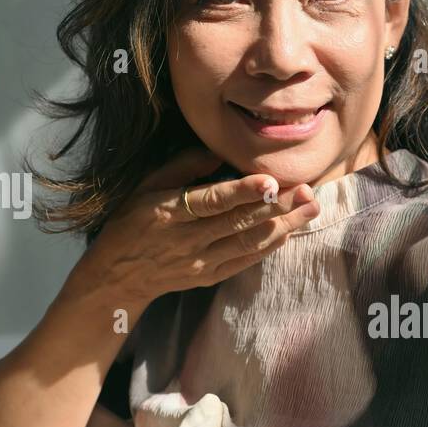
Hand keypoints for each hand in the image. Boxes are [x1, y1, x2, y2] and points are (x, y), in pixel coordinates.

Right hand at [70, 146, 320, 310]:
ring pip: (249, 243)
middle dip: (278, 207)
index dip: (243, 193)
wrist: (117, 276)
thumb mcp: (146, 187)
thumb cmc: (132, 222)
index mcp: (170, 213)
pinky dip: (269, 246)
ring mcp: (201, 262)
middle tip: (308, 191)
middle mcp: (188, 240)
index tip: (271, 182)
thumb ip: (182, 168)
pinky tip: (290, 230)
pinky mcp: (210, 277)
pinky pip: (245, 260)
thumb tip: (218, 150)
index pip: (212, 202)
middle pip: (240, 223)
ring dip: (283, 226)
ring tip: (309, 208)